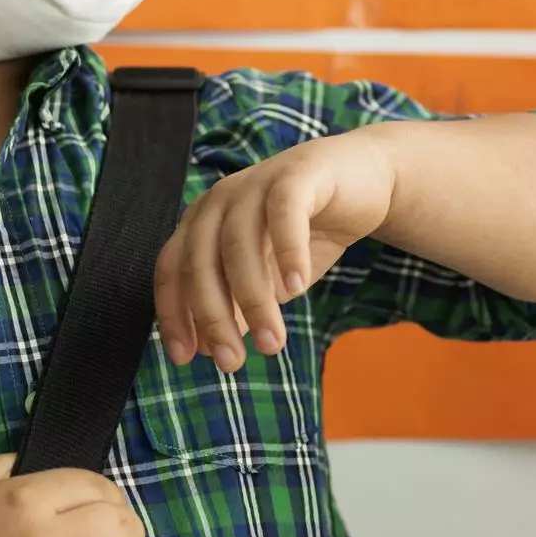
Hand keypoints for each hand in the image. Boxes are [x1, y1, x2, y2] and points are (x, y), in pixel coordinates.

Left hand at [154, 128, 398, 370]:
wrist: (364, 182)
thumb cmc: (309, 232)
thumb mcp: (269, 279)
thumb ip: (237, 306)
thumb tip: (207, 349)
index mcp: (203, 222)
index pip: (172, 270)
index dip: (174, 314)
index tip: (186, 358)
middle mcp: (220, 199)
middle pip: (201, 261)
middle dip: (213, 317)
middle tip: (232, 362)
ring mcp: (257, 183)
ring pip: (239, 243)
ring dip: (254, 299)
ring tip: (273, 342)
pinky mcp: (298, 174)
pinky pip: (284, 213)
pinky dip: (288, 251)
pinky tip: (298, 286)